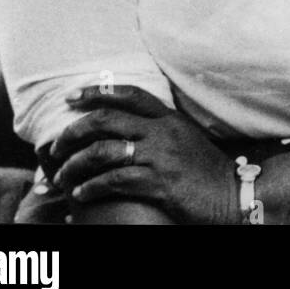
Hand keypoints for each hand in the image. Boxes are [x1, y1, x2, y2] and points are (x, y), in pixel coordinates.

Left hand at [48, 85, 239, 224]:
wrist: (233, 194)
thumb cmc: (205, 170)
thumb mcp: (185, 139)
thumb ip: (158, 130)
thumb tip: (121, 134)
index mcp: (169, 118)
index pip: (129, 94)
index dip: (96, 93)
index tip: (70, 98)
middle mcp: (164, 131)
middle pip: (107, 120)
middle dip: (73, 132)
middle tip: (57, 146)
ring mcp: (162, 156)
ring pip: (104, 151)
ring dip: (74, 165)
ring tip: (62, 177)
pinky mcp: (160, 182)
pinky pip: (114, 181)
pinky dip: (90, 188)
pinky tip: (80, 195)